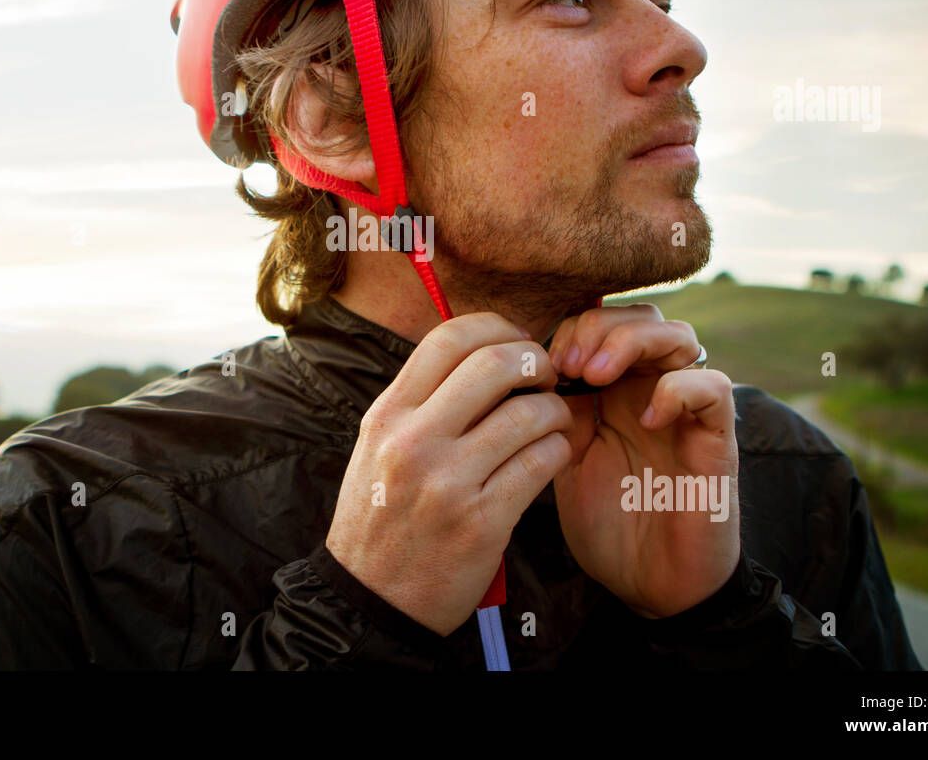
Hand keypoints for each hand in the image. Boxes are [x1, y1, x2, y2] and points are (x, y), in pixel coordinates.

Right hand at [327, 313, 571, 635]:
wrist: (370, 600)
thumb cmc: (380, 518)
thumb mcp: (378, 448)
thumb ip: (420, 401)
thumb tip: (481, 353)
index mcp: (387, 415)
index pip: (447, 337)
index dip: (496, 327)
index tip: (515, 343)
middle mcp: (413, 441)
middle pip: (495, 362)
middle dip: (535, 361)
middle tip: (546, 376)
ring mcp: (448, 482)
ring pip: (529, 412)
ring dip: (555, 410)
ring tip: (553, 422)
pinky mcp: (483, 521)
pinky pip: (542, 462)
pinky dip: (558, 451)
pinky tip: (551, 456)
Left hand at [547, 304, 738, 618]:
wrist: (651, 587)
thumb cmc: (608, 525)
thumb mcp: (564, 461)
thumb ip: (552, 415)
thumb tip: (521, 370)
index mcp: (614, 392)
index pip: (600, 324)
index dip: (567, 330)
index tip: (539, 365)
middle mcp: (652, 391)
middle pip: (639, 316)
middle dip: (596, 326)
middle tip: (567, 364)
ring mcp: (685, 412)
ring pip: (678, 335)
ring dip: (632, 343)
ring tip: (596, 376)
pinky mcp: (716, 440)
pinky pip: (712, 388)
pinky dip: (678, 390)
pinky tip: (645, 419)